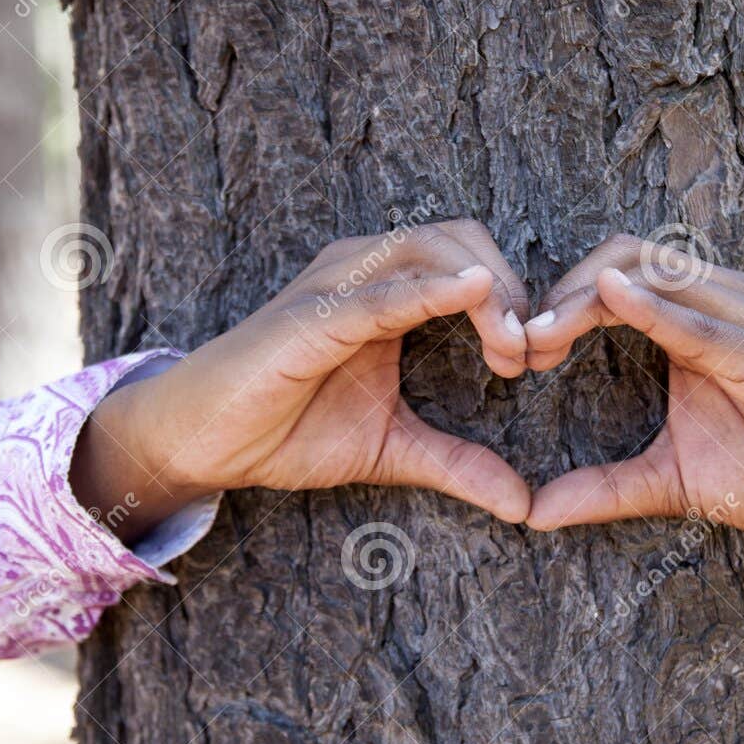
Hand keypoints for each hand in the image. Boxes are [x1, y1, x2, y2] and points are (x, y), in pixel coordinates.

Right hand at [71, 220, 532, 539]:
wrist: (204, 444)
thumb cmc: (287, 430)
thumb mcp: (393, 450)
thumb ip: (460, 465)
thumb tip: (525, 504)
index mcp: (389, 292)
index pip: (473, 261)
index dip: (518, 300)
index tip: (539, 361)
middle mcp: (365, 273)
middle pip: (463, 239)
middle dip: (513, 291)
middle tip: (528, 358)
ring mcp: (335, 287)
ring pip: (428, 249)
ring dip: (485, 291)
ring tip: (509, 348)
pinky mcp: (309, 317)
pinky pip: (378, 292)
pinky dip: (429, 289)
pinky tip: (473, 294)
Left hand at [521, 234, 743, 572]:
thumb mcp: (668, 482)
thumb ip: (602, 488)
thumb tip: (532, 512)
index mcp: (693, 319)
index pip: (611, 278)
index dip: (556, 303)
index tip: (515, 353)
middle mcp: (721, 302)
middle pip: (623, 257)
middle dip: (560, 293)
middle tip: (521, 347)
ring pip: (656, 272)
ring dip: (588, 297)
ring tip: (541, 337)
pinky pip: (703, 321)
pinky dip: (656, 308)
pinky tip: (613, 302)